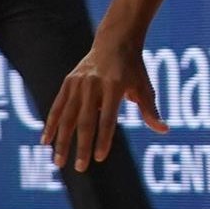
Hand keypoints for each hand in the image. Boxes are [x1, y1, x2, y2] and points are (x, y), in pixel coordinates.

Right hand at [42, 34, 167, 170]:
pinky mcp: (68, 81)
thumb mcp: (144, 86)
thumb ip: (149, 110)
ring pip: (67, 116)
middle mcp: (93, 84)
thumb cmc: (134, 68)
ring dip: (61, 140)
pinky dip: (51, 124)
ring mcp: (78, 82)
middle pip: (85, 120)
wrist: (115, 40)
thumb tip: (164, 130)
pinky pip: (57, 106)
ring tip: (58, 162)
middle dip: (81, 146)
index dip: (103, 139)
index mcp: (114, 85)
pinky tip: (45, 141)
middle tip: (79, 168)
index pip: (107, 118)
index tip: (99, 158)